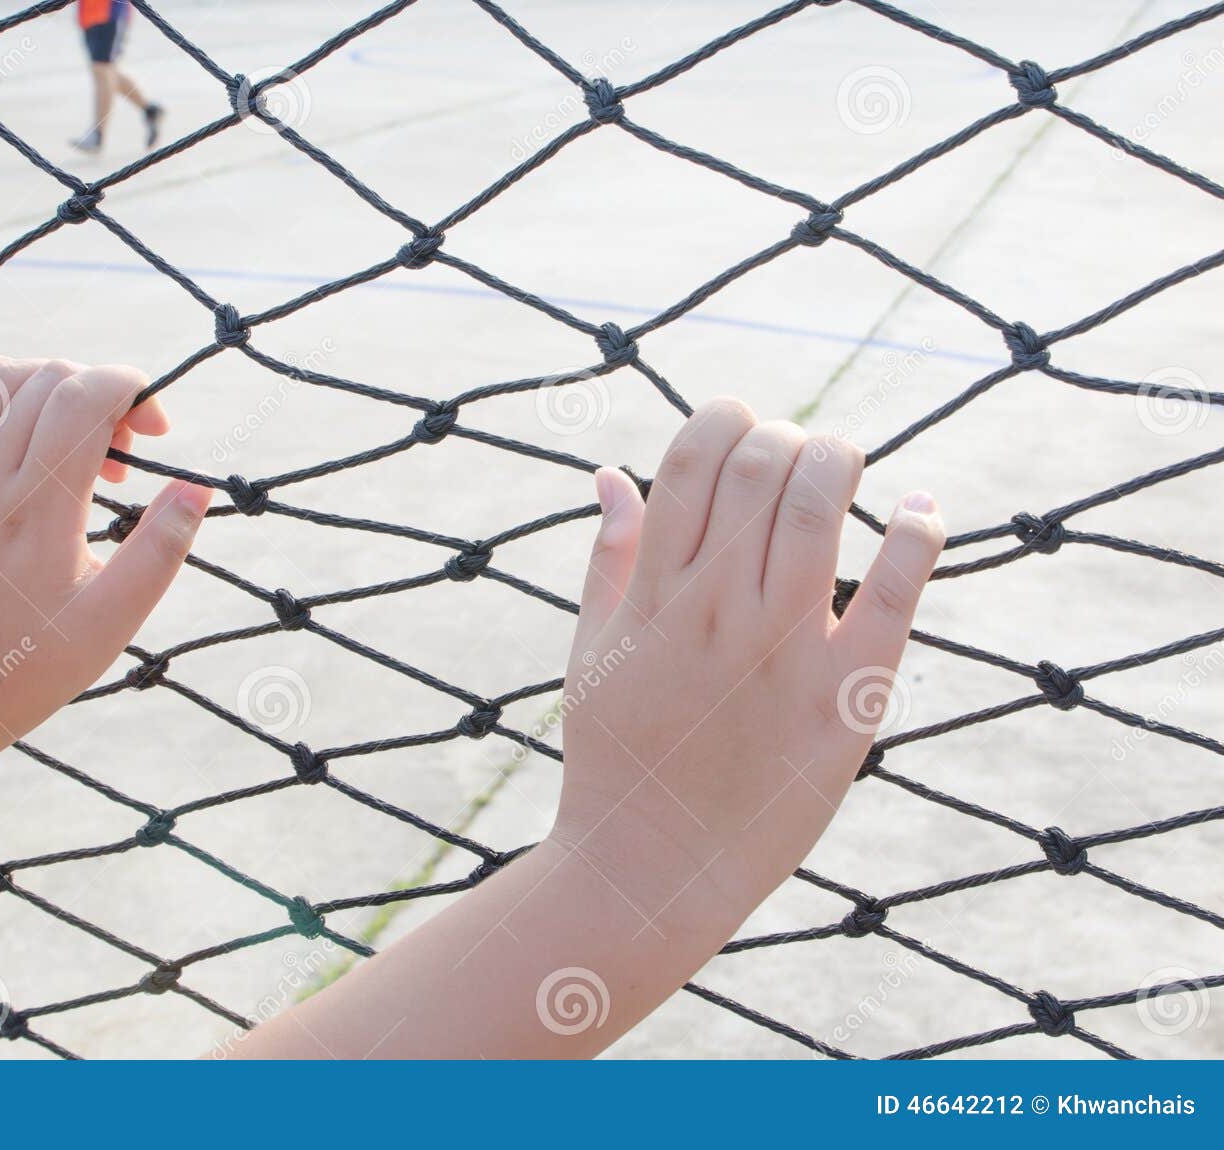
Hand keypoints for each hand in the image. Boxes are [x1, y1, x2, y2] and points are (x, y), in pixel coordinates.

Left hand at [0, 356, 210, 795]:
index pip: (81, 396)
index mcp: (38, 509)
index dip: (131, 387)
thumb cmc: (32, 667)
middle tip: (127, 453)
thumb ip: (160, 551)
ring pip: (3, 377)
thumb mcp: (113, 621)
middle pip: (50, 377)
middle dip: (104, 389)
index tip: (158, 431)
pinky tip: (32, 429)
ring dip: (56, 387)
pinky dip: (1, 390)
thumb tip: (196, 486)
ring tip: (81, 442)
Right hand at [555, 398, 943, 924]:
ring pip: (819, 510)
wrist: (650, 872)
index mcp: (653, 597)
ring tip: (842, 460)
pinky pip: (890, 597)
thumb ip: (607, 560)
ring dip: (838, 461)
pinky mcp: (842, 702)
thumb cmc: (615, 760)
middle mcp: (716, 613)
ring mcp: (781, 654)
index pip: (692, 461)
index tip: (740, 421)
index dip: (722, 416)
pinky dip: (914, 537)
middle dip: (783, 435)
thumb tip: (611, 471)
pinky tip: (918, 507)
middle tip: (795, 451)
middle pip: (761, 471)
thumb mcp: (591, 654)